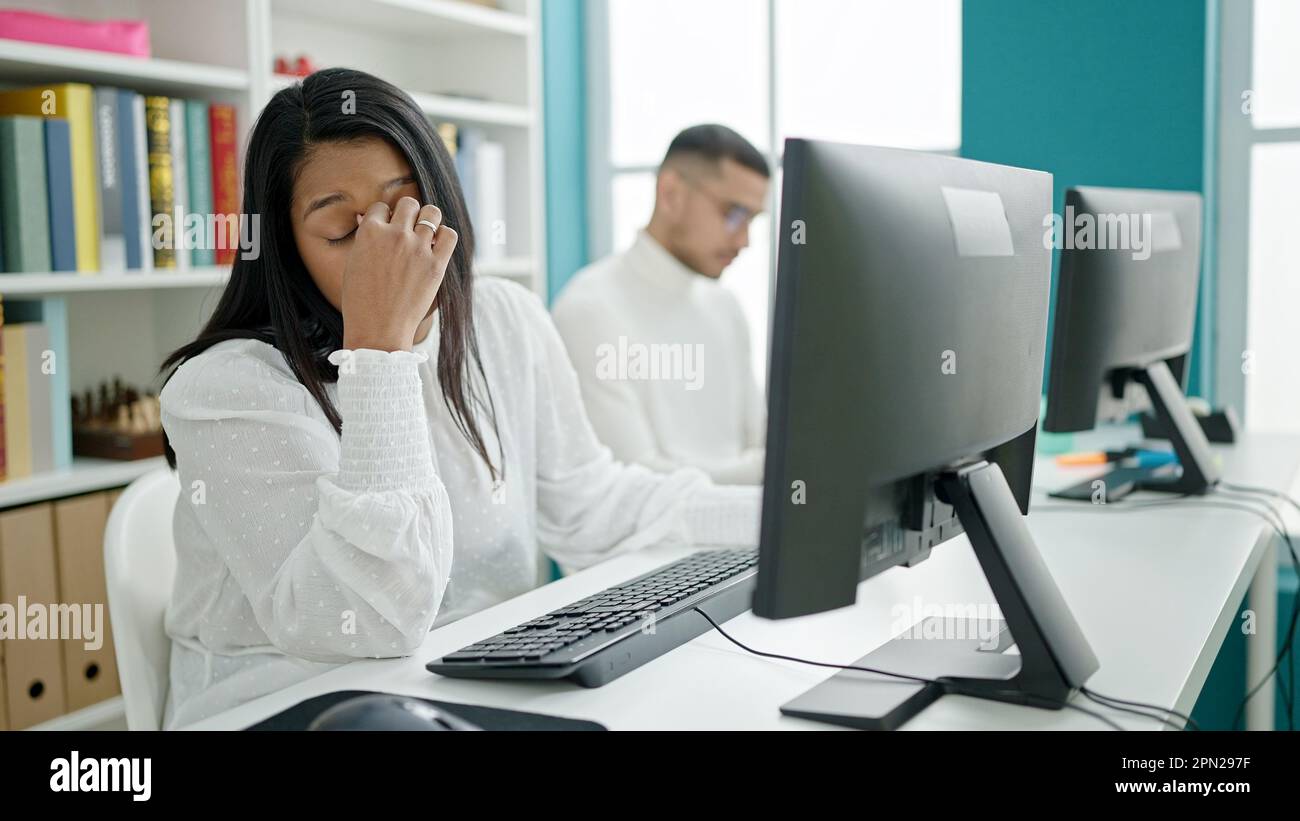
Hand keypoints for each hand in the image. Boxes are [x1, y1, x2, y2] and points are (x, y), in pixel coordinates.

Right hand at [340, 196, 457, 351]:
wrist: (378, 329)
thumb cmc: (361, 301)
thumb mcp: (353, 264)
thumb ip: (364, 239)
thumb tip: (368, 217)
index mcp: (370, 231)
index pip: (382, 207)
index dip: (385, 217)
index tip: (387, 230)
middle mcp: (395, 234)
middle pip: (409, 204)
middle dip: (407, 214)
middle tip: (407, 230)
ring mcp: (418, 248)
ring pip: (432, 213)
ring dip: (429, 220)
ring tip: (425, 234)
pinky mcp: (436, 264)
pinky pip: (450, 235)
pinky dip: (446, 236)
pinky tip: (438, 245)